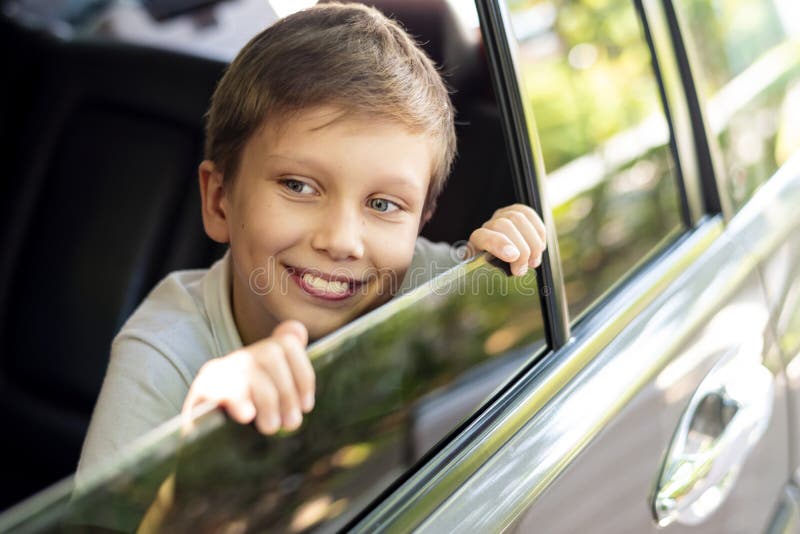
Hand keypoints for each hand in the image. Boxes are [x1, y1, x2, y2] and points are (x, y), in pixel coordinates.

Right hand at [182, 320, 314, 433]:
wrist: (209, 446)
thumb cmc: (248, 427)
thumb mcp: (274, 402)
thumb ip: (288, 378)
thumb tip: (298, 329)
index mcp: (262, 356)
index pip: (287, 343)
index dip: (304, 374)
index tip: (306, 406)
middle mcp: (241, 358)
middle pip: (272, 354)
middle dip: (287, 392)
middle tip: (291, 423)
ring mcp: (220, 370)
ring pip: (251, 371)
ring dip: (268, 402)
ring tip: (271, 427)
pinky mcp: (203, 389)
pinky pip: (224, 388)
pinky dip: (239, 401)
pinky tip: (246, 416)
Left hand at [468, 203, 545, 275]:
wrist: (498, 254)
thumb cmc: (496, 268)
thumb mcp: (490, 275)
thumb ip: (494, 275)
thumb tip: (515, 271)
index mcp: (476, 242)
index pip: (483, 237)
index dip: (499, 244)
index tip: (513, 256)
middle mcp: (488, 225)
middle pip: (504, 226)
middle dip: (521, 249)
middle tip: (523, 269)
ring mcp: (502, 216)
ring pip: (518, 219)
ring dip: (532, 243)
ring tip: (533, 262)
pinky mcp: (517, 211)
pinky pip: (529, 214)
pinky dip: (538, 233)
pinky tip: (540, 248)